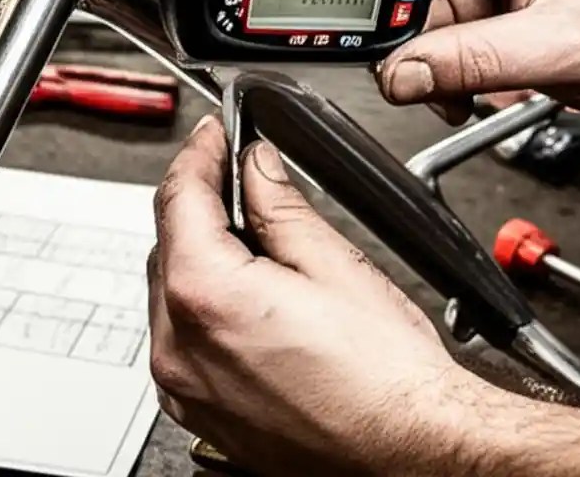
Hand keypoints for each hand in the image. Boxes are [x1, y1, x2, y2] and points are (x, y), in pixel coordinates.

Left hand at [147, 115, 501, 475]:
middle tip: (238, 174)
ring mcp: (184, 389)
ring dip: (197, 256)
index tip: (213, 134)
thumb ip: (280, 206)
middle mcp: (179, 349)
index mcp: (206, 298)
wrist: (413, 454)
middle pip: (166, 245)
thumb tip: (255, 166)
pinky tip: (246, 296)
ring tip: (253, 238)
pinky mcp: (199, 414)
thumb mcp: (335, 265)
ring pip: (169, 294)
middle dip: (199, 204)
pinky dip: (201, 308)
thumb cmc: (388, 381)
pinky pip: (180, 342)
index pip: (178, 198)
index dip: (198, 154)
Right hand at [328, 0, 579, 124]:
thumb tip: (403, 73)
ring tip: (445, 85)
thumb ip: (475, 61)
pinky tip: (455, 89)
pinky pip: (426, 37)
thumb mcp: (562, 46)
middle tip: (390, 49)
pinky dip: (429, 70)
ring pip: (406, 5)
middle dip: (390, 10)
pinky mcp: (476, 10)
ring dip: (414, 53)